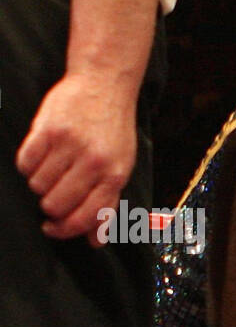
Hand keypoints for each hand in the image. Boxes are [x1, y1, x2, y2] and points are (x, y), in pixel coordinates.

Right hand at [16, 73, 137, 244]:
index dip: (65, 230)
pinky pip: (25, 162)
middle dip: (49, 206)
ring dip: (39, 183)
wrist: (103, 86)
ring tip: (50, 169)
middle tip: (51, 195)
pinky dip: (27, 164)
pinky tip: (40, 156)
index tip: (53, 230)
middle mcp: (93, 161)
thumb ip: (107, 204)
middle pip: (55, 204)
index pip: (85, 217)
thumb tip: (95, 241)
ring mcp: (69, 144)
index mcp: (113, 175)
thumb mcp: (119, 168)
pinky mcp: (46, 128)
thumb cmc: (112, 132)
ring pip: (37, 185)